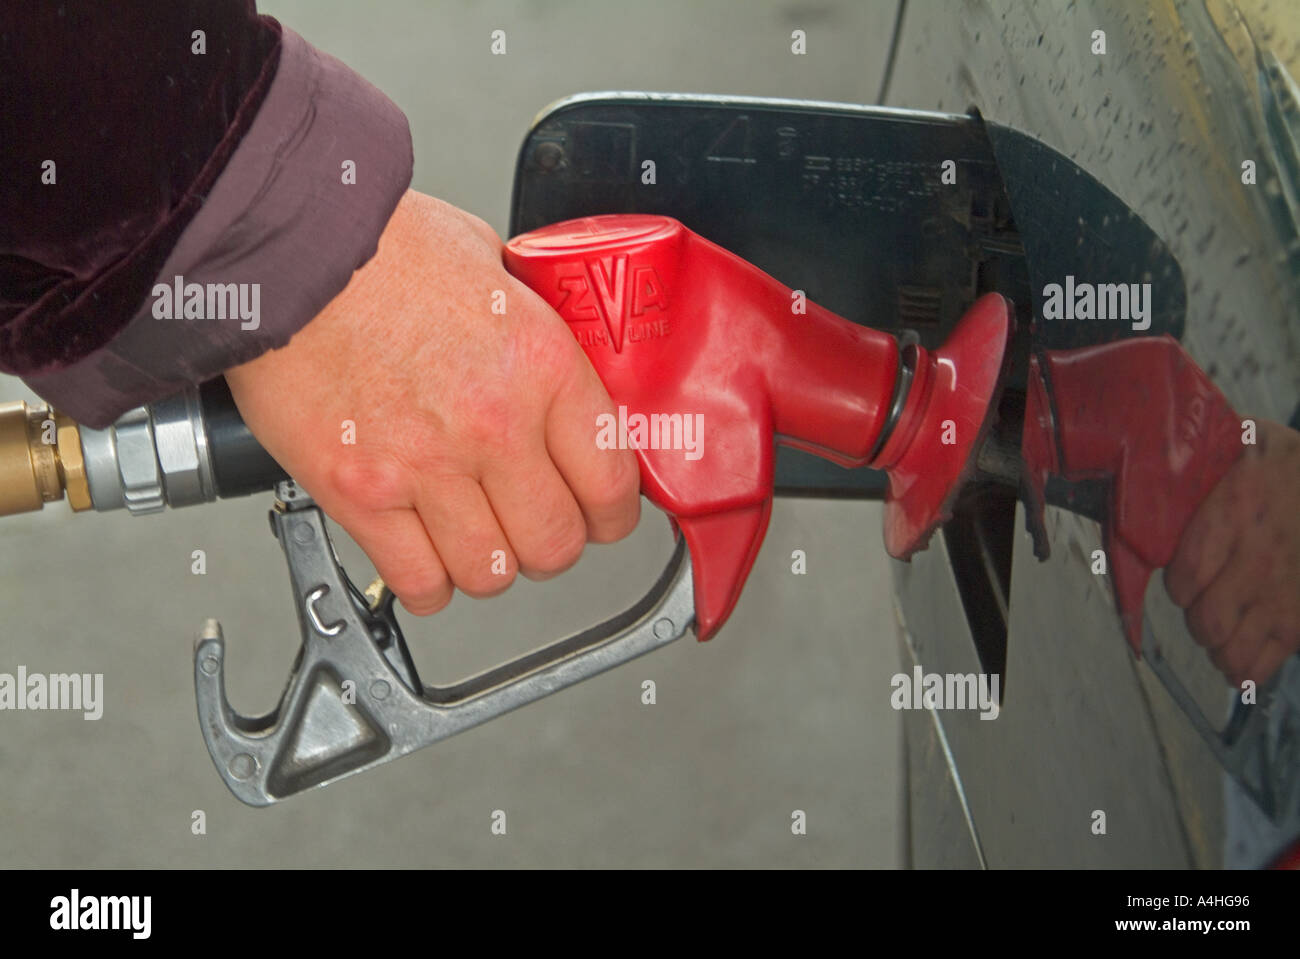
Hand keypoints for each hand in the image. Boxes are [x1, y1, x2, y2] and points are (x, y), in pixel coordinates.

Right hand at [224, 190, 640, 613]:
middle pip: (555, 543)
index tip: (602, 514)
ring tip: (479, 541)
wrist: (285, 244)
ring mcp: (424, 466)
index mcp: (541, 367)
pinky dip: (428, 584)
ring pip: (490, 574)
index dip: (613, 513)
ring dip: (491, 565)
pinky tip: (427, 558)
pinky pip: (416, 580)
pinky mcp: (358, 492)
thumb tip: (557, 366)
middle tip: (538, 527)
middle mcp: (492, 425)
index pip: (611, 483)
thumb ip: (534, 329)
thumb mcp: (495, 267)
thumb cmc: (380, 246)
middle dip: (554, 544)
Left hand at [1164, 419, 1299, 686]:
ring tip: (1220, 631)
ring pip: (1229, 647)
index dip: (1178, 584)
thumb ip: (1199, 461)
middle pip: (1205, 618)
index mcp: (1234, 515)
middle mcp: (1259, 560)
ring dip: (1217, 646)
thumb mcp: (1246, 442)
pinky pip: (1265, 663)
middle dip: (1196, 617)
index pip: (1185, 574)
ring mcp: (1285, 594)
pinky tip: (1239, 659)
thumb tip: (1148, 459)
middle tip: (1202, 605)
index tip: (1184, 579)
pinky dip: (1246, 669)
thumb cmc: (1288, 464)